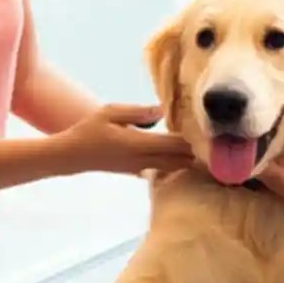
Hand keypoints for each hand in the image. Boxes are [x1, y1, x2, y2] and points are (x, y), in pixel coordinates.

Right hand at [59, 104, 194, 174]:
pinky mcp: (135, 172)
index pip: (172, 144)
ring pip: (172, 167)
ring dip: (185, 158)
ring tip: (201, 148)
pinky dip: (174, 164)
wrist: (72, 155)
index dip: (190, 140)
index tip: (206, 132)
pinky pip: (161, 170)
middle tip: (212, 141)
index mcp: (137, 144)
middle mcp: (142, 159)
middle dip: (194, 151)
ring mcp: (139, 168)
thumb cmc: (89, 130)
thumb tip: (162, 110)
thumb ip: (138, 112)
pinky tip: (181, 156)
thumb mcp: (110, 112)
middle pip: (177, 159)